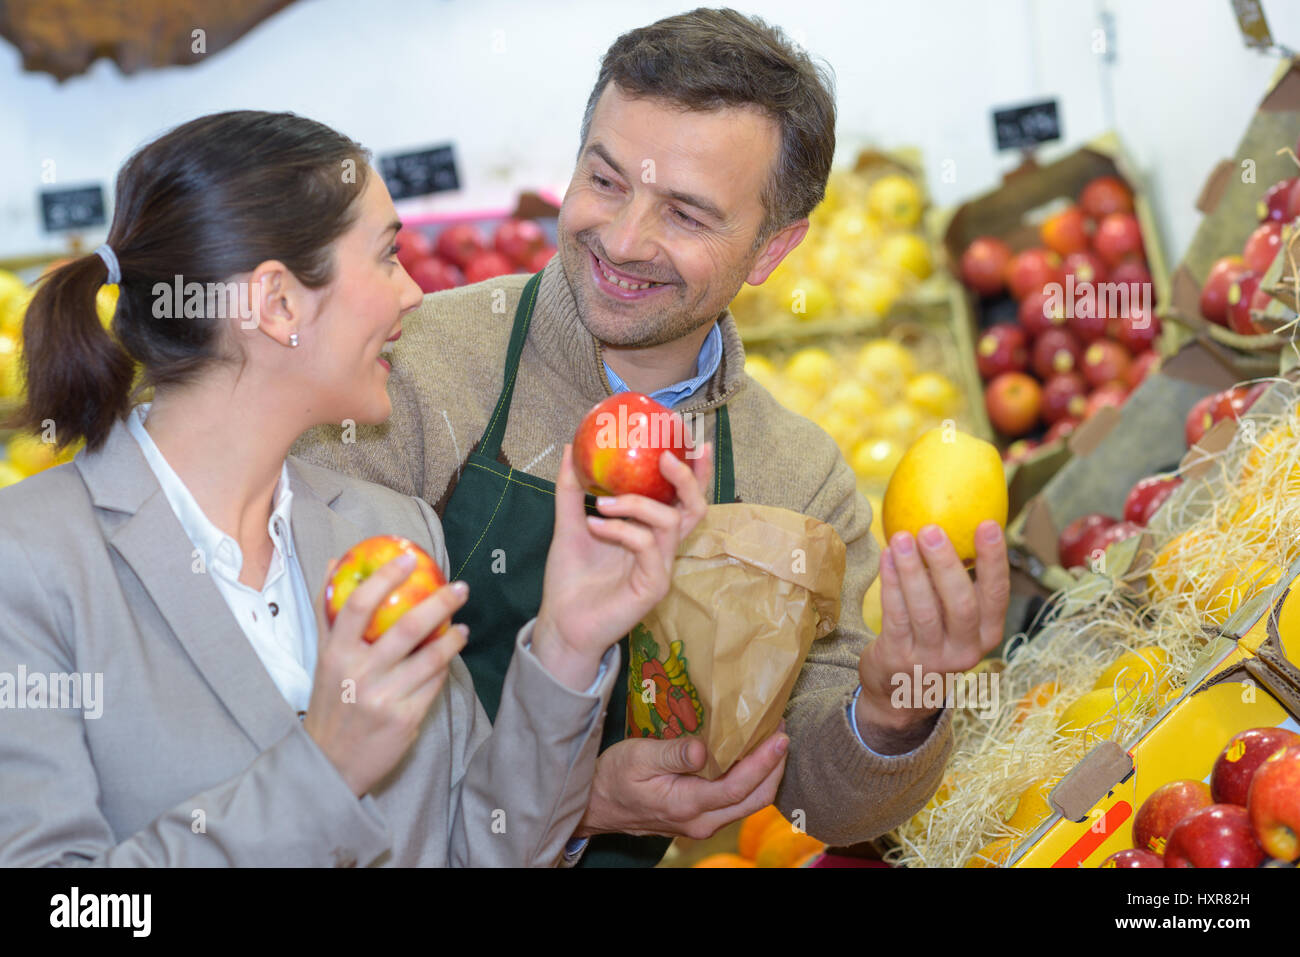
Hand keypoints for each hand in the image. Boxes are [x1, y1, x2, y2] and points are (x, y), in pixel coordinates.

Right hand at [303, 554, 469, 797]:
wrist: (329, 764)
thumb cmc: (330, 703)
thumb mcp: (323, 659)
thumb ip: (329, 612)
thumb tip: (335, 562)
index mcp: (335, 654)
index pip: (358, 605)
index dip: (384, 577)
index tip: (408, 558)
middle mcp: (358, 674)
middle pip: (406, 628)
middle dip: (439, 603)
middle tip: (459, 588)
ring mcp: (383, 698)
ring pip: (429, 658)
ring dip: (452, 638)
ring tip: (462, 626)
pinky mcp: (404, 720)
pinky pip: (433, 685)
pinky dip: (444, 667)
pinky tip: (450, 656)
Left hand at [532, 443, 711, 690]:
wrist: (561, 622)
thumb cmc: (571, 578)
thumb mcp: (569, 525)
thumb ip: (572, 490)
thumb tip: (571, 448)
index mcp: (650, 532)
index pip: (682, 498)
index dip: (694, 470)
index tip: (692, 439)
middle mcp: (662, 548)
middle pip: (694, 508)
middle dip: (686, 478)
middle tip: (665, 457)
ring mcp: (662, 568)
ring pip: (668, 523)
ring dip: (636, 504)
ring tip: (603, 503)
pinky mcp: (655, 586)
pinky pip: (647, 546)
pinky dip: (621, 530)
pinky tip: (594, 527)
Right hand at [573, 726, 787, 839]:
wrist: (596, 805)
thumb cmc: (613, 778)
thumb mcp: (637, 758)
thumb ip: (672, 754)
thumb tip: (703, 750)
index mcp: (688, 806)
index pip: (738, 788)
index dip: (764, 763)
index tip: (781, 737)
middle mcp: (702, 821)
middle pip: (755, 800)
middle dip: (776, 768)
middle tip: (783, 732)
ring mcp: (702, 822)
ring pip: (749, 803)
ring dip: (766, 773)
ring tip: (772, 740)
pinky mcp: (700, 817)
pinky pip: (736, 801)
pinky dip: (752, 779)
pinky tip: (750, 755)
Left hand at [855, 521, 1008, 750]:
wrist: (900, 694)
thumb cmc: (932, 639)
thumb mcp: (956, 621)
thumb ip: (958, 582)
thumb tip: (955, 521)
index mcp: (987, 634)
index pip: (997, 595)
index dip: (994, 560)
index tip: (988, 525)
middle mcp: (965, 650)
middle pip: (961, 604)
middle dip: (946, 564)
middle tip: (932, 529)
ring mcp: (932, 658)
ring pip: (924, 609)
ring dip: (911, 569)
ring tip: (901, 537)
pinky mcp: (900, 658)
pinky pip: (895, 616)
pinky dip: (890, 583)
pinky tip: (885, 558)